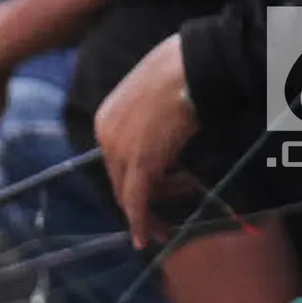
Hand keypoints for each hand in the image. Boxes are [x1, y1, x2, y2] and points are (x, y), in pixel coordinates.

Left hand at [93, 33, 197, 250]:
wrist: (196, 64)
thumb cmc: (183, 69)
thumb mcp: (153, 96)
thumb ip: (147, 120)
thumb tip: (161, 137)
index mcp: (106, 118)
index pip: (116, 162)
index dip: (137, 179)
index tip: (160, 188)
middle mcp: (105, 135)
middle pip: (120, 180)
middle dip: (146, 198)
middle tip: (170, 209)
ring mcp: (120, 151)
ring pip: (129, 194)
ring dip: (153, 207)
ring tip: (183, 197)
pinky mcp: (139, 164)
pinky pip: (136, 202)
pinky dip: (141, 223)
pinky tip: (146, 239)